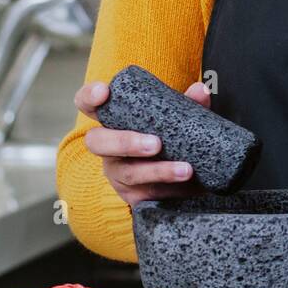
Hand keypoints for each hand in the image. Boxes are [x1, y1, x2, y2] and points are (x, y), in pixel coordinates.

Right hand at [75, 78, 209, 206]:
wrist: (180, 180)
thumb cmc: (168, 139)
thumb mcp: (175, 119)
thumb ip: (186, 104)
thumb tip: (200, 90)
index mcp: (113, 121)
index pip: (88, 104)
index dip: (89, 97)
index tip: (103, 92)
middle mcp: (109, 148)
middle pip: (97, 142)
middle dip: (125, 142)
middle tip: (156, 144)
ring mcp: (118, 173)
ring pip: (129, 173)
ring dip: (158, 171)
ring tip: (185, 170)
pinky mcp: (133, 197)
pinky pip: (146, 196)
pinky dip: (169, 191)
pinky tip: (187, 187)